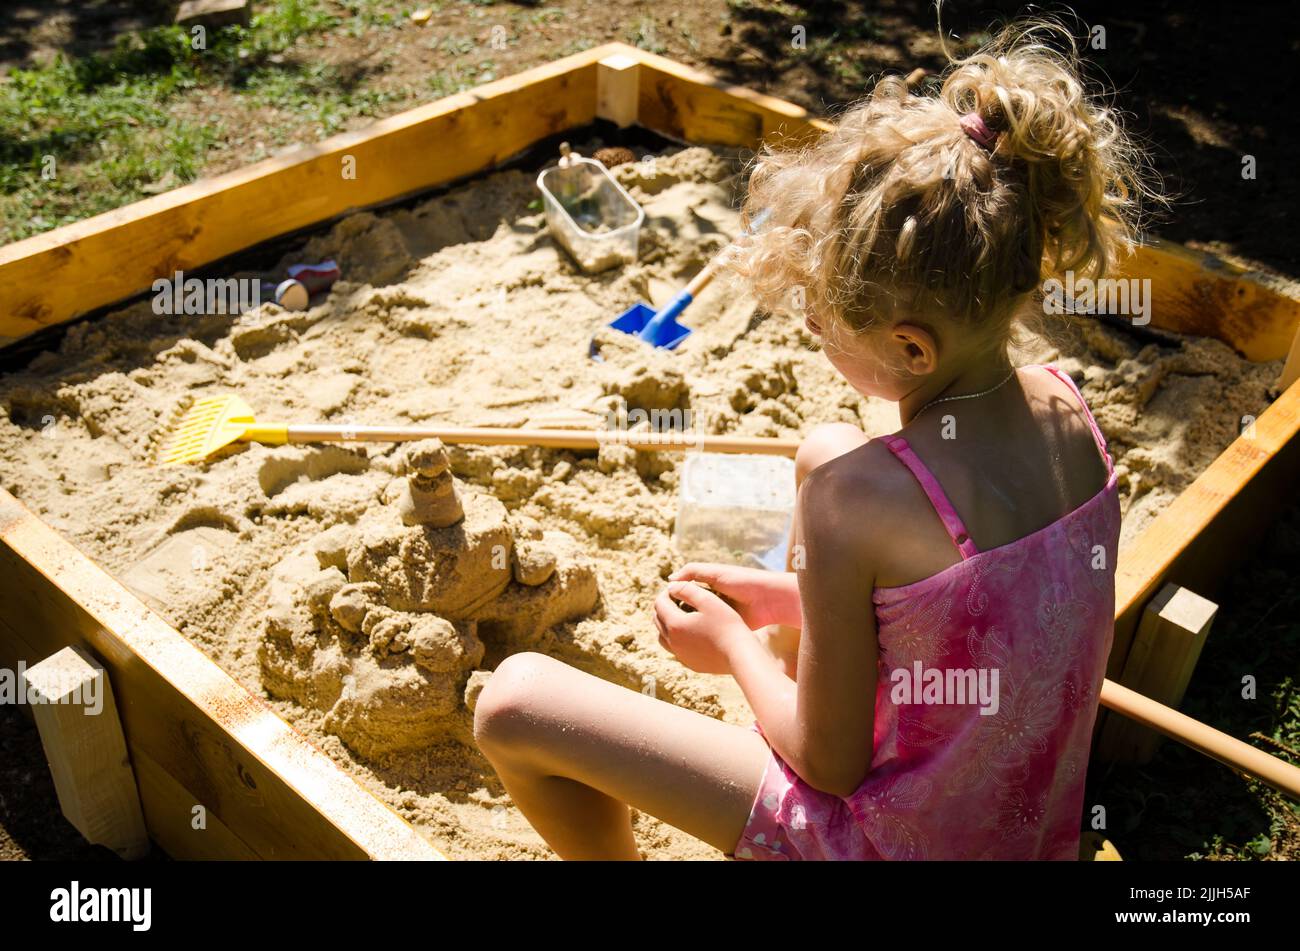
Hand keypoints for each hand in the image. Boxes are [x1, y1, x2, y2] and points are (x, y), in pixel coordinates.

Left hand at [653, 581, 749, 674]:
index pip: (660, 603)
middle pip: (658, 619)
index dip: (666, 593)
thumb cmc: (727, 624)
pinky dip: (676, 637)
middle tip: (677, 598)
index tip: (677, 588)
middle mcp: (672, 642)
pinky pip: (674, 648)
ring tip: (680, 615)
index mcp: (674, 624)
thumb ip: (687, 589)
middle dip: (665, 606)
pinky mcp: (689, 663)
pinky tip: (690, 632)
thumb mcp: (708, 600)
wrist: (740, 654)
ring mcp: (680, 655)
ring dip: (667, 623)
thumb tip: (671, 586)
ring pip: (662, 636)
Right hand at [668, 562, 795, 629]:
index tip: (659, 604)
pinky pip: (707, 630)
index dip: (672, 597)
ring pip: (695, 620)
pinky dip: (698, 633)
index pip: (683, 591)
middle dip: (677, 613)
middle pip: (687, 607)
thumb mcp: (715, 573)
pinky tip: (687, 639)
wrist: (768, 600)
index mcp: (707, 585)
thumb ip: (692, 572)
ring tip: (673, 631)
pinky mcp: (724, 626)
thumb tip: (669, 581)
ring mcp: (717, 614)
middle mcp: (710, 600)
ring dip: (686, 625)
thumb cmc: (743, 581)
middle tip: (663, 621)